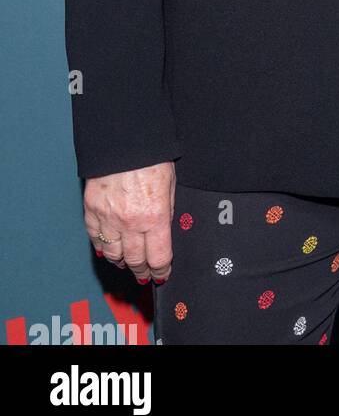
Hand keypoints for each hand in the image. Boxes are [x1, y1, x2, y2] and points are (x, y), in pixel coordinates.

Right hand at [83, 162, 175, 283]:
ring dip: (121, 262)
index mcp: (155, 216)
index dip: (161, 270)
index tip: (162, 275)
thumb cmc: (151, 157)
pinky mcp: (91, 210)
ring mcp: (108, 218)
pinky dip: (102, 247)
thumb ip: (167, 212)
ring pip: (113, 254)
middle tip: (145, 275)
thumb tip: (163, 233)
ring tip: (127, 264)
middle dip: (142, 271)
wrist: (124, 140)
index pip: (158, 257)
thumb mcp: (171, 185)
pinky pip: (95, 238)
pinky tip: (107, 250)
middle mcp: (131, 222)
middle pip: (135, 260)